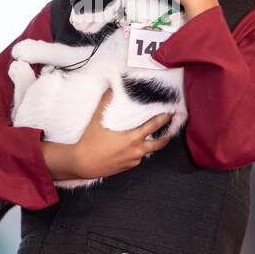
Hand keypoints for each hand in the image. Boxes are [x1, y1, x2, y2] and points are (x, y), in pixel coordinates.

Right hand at [60, 87, 174, 179]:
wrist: (83, 163)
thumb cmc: (91, 141)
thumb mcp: (98, 118)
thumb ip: (107, 101)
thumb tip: (112, 87)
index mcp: (133, 138)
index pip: (155, 126)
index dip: (164, 118)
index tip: (171, 112)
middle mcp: (137, 150)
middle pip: (159, 143)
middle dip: (168, 134)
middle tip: (171, 126)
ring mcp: (133, 160)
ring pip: (149, 151)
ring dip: (153, 143)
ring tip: (157, 136)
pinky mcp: (128, 166)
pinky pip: (138, 157)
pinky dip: (139, 150)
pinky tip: (135, 145)